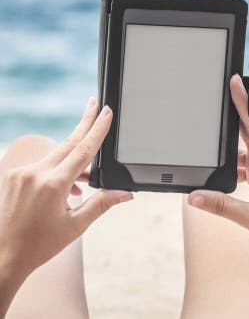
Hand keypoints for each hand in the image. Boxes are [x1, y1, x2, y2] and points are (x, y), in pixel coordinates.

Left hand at [0, 100, 132, 287]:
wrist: (3, 255)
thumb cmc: (39, 245)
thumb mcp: (76, 226)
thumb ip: (102, 203)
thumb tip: (125, 192)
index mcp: (53, 185)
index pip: (83, 150)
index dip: (97, 129)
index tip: (105, 111)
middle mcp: (35, 174)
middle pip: (68, 143)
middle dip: (85, 124)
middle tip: (95, 103)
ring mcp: (21, 174)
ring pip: (56, 155)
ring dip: (74, 160)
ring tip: (86, 181)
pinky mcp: (14, 177)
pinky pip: (43, 165)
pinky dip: (58, 170)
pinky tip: (68, 190)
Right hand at [187, 76, 248, 255]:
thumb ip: (222, 206)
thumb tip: (194, 196)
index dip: (243, 101)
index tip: (235, 80)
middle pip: (247, 130)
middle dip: (231, 115)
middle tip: (213, 98)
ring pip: (243, 149)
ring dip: (227, 149)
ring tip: (209, 143)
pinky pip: (243, 163)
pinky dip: (230, 165)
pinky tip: (219, 171)